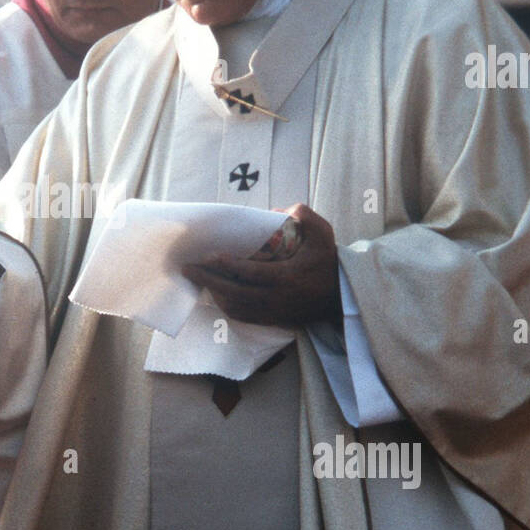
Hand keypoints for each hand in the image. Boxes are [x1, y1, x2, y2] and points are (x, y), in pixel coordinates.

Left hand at [181, 204, 342, 327]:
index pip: (251, 273)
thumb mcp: (323, 232)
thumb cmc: (329, 261)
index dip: (228, 265)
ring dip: (214, 293)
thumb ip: (303, 215)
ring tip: (197, 278)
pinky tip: (215, 294)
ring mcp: (273, 311)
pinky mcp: (273, 319)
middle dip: (208, 280)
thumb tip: (277, 211)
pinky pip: (244, 316)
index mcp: (287, 277)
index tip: (210, 256)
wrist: (342, 295)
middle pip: (235, 292)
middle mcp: (277, 297)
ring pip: (236, 307)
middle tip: (187, 268)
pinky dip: (226, 306)